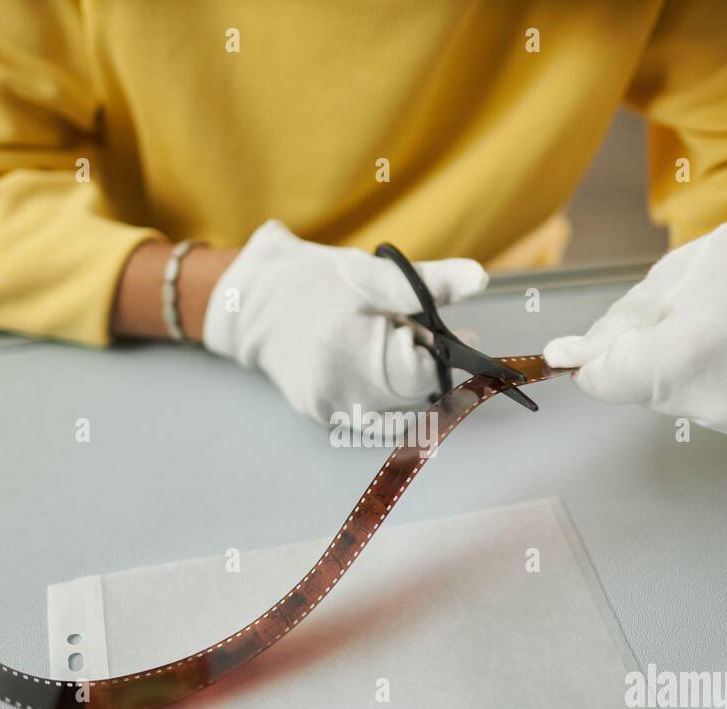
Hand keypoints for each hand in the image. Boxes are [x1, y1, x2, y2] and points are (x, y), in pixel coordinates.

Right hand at [203, 220, 486, 422]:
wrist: (247, 301)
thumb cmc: (314, 281)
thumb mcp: (374, 274)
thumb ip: (430, 283)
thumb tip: (479, 278)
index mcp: (355, 356)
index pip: (425, 377)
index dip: (439, 354)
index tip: (433, 331)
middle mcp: (340, 394)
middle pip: (414, 397)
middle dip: (422, 367)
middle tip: (407, 332)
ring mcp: (329, 410)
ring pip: (396, 409)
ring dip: (403, 381)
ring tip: (381, 344)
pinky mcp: (321, 415)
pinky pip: (372, 414)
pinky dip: (382, 392)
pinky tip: (366, 363)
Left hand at [543, 176, 726, 447]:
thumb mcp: (676, 276)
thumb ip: (617, 327)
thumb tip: (565, 358)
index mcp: (681, 359)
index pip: (607, 381)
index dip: (597, 361)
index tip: (590, 352)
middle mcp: (718, 403)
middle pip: (654, 390)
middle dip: (664, 356)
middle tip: (709, 314)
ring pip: (696, 402)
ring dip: (706, 372)